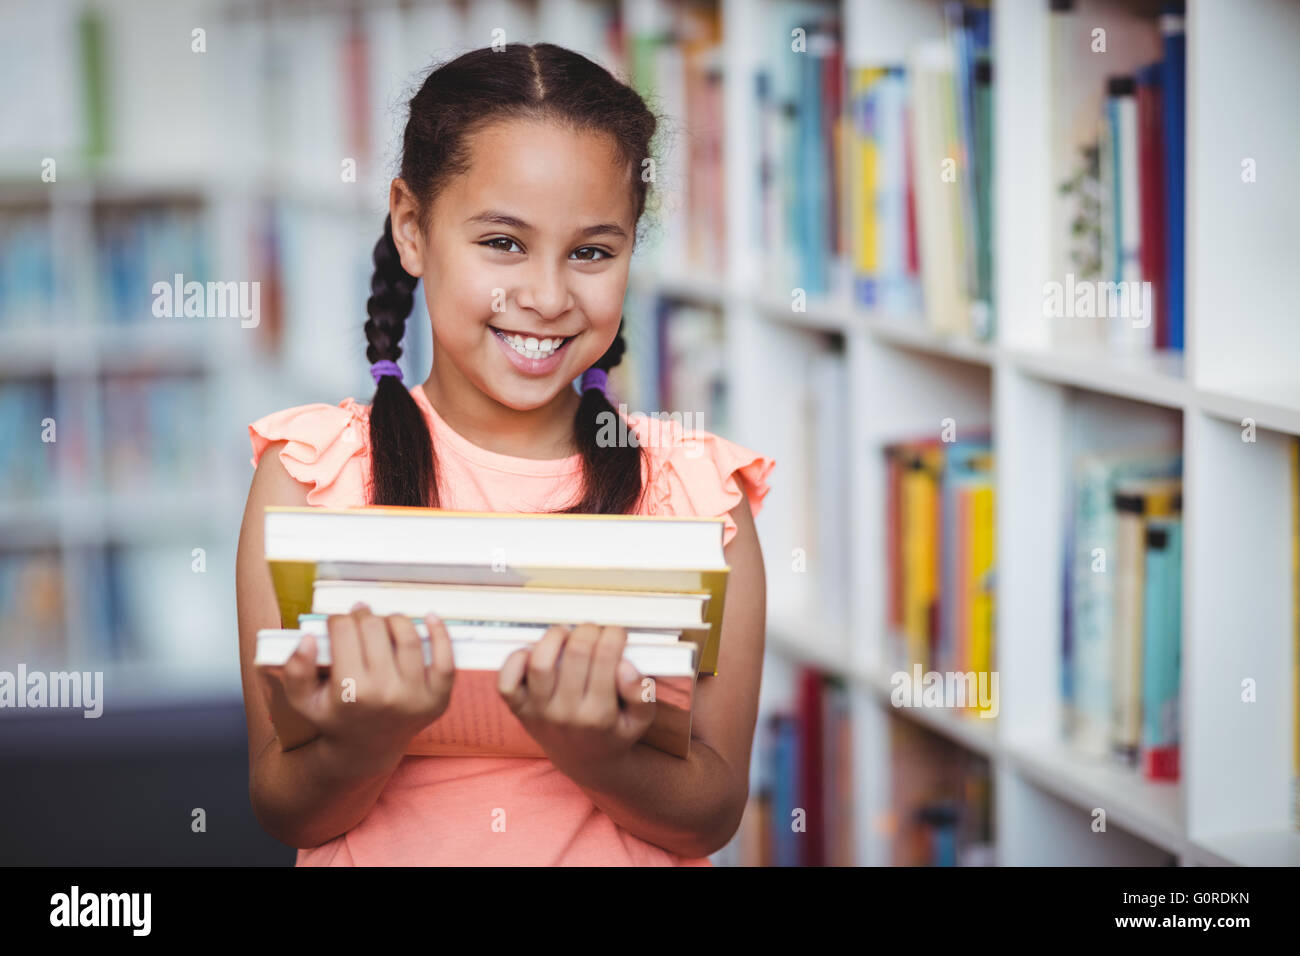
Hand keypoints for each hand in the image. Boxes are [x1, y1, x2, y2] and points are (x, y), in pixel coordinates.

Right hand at [279, 604, 453, 775]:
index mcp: (351, 691)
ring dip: (394, 619)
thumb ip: (296, 671)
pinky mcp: (438, 698)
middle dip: (363, 616)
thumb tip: (308, 639)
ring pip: (408, 637)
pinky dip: (441, 633)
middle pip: (375, 629)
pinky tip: (431, 617)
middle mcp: (385, 693)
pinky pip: (446, 659)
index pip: (344, 632)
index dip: (338, 620)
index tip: (336, 622)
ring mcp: (416, 696)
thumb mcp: (304, 701)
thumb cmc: (336, 717)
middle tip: (359, 617)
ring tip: (384, 621)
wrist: (367, 749)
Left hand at [497, 623, 655, 773]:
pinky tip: (535, 654)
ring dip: (555, 637)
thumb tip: (625, 666)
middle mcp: (566, 714)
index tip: (618, 633)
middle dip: (590, 631)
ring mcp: (539, 712)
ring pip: (540, 662)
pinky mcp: (519, 710)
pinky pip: (506, 682)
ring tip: (567, 635)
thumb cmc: (614, 732)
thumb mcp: (640, 720)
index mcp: (599, 715)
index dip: (614, 635)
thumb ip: (641, 694)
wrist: (584, 761)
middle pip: (576, 653)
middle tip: (596, 631)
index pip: (606, 658)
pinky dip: (515, 660)